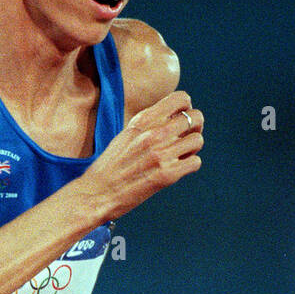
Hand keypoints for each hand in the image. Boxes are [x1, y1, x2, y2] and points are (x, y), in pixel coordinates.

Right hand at [84, 91, 203, 222]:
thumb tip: (169, 117)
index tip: (181, 119)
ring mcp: (161, 154)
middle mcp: (154, 134)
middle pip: (195, 117)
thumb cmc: (109, 167)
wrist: (96, 194)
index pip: (181, 99)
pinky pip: (195, 162)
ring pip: (198, 140)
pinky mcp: (167, 175)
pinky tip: (179, 169)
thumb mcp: (125, 135)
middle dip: (195, 127)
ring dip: (193, 148)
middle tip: (186, 138)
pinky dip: (190, 165)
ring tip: (181, 155)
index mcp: (142, 121)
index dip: (187, 107)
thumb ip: (146, 124)